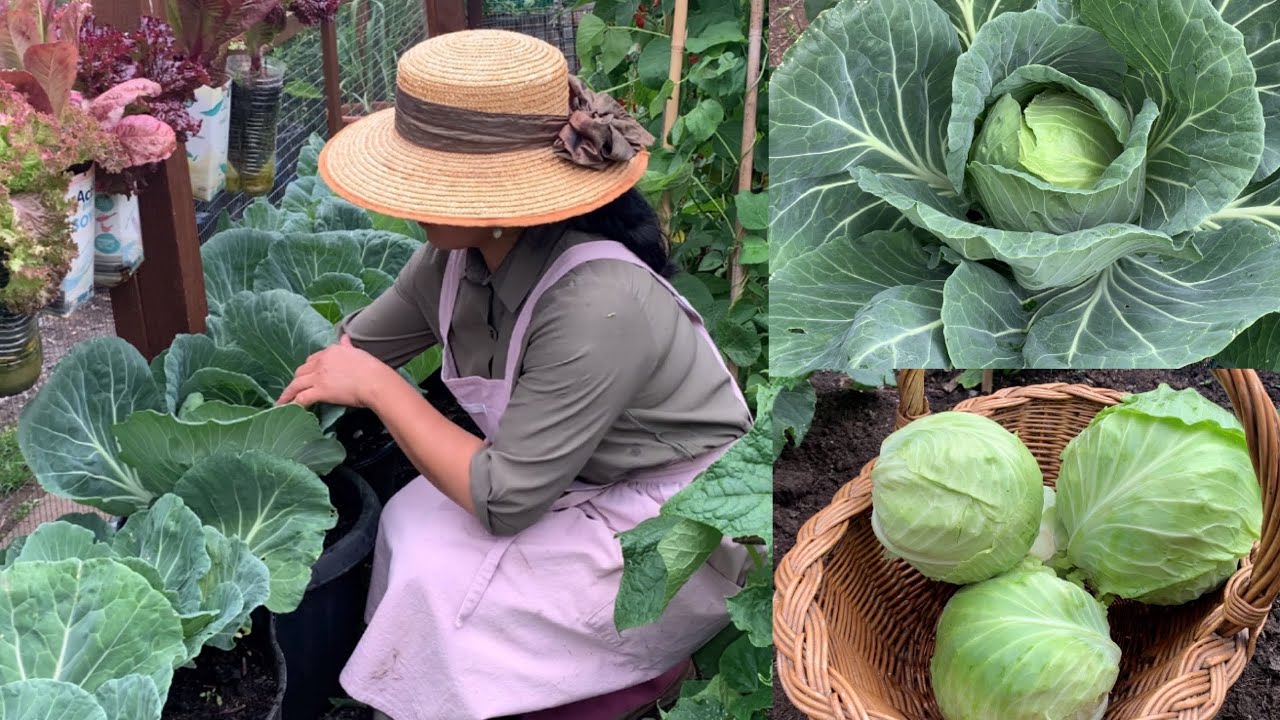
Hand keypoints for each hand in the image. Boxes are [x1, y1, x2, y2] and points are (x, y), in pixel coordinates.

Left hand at [277, 336, 399, 408]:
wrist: (375, 382)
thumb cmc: (372, 369)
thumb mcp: (358, 353)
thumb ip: (348, 345)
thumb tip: (345, 337)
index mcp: (331, 351)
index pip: (312, 359)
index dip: (308, 369)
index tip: (307, 375)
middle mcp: (322, 361)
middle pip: (301, 371)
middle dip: (295, 380)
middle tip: (292, 389)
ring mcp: (319, 376)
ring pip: (296, 384)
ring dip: (287, 393)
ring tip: (281, 402)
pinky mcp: (320, 391)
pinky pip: (301, 397)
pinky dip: (293, 403)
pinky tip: (288, 408)